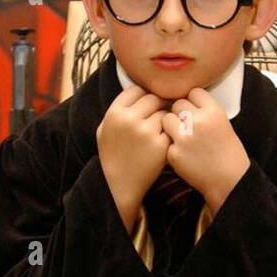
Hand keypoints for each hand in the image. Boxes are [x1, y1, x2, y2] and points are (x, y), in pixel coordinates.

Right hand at [97, 85, 169, 232]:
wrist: (118, 186)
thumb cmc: (112, 156)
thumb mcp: (105, 129)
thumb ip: (118, 109)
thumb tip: (137, 91)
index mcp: (114, 113)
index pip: (136, 90)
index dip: (143, 97)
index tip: (146, 106)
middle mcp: (129, 119)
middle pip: (153, 98)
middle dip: (157, 107)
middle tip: (158, 118)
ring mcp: (146, 131)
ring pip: (165, 113)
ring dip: (165, 120)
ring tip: (158, 132)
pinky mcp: (160, 145)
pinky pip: (171, 130)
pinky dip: (169, 135)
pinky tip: (163, 144)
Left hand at [160, 89, 249, 213]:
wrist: (228, 181)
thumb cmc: (228, 153)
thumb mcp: (223, 124)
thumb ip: (205, 111)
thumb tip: (186, 101)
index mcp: (214, 112)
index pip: (194, 92)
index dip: (193, 101)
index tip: (195, 110)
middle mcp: (199, 121)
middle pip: (178, 104)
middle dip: (180, 113)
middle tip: (187, 125)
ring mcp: (184, 138)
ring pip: (166, 119)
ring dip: (171, 126)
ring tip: (182, 137)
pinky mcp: (174, 153)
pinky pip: (165, 141)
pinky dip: (171, 146)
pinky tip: (183, 154)